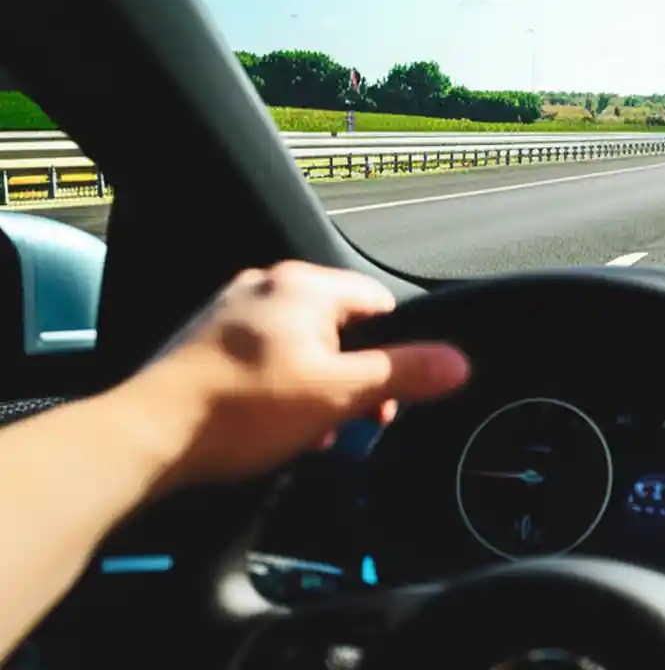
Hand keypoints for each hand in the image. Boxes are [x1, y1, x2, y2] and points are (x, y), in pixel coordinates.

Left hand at [120, 261, 468, 489]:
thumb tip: (458, 362)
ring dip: (317, 387)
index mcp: (303, 286)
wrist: (150, 436)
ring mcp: (232, 309)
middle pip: (342, 327)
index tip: (387, 397)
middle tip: (348, 420)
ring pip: (304, 345)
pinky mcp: (207, 338)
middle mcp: (266, 285)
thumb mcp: (340, 395)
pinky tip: (272, 423)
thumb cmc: (241, 411)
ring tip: (306, 429)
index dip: (394, 354)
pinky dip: (280, 387)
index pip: (380, 304)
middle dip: (353, 377)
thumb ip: (404, 374)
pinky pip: (266, 356)